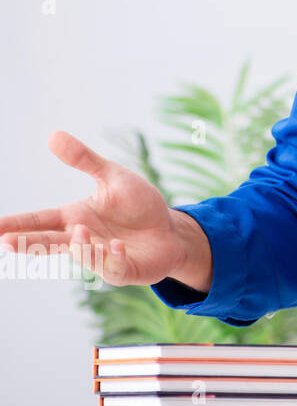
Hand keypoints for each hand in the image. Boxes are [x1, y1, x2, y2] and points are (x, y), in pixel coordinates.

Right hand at [0, 130, 197, 286]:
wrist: (171, 230)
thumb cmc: (139, 205)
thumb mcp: (113, 177)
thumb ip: (84, 160)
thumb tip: (53, 135)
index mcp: (76, 217)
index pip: (40, 220)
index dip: (16, 224)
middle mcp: (84, 239)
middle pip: (49, 243)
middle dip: (29, 243)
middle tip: (8, 242)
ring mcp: (102, 257)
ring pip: (82, 256)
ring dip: (80, 246)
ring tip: (80, 233)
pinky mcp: (124, 270)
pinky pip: (114, 268)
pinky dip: (113, 258)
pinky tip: (117, 246)